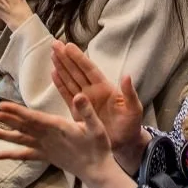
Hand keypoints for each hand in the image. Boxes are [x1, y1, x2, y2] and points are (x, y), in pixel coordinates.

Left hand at [0, 94, 114, 177]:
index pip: (32, 118)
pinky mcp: (44, 156)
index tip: (1, 106)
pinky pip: (24, 155)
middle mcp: (47, 138)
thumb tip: (79, 95)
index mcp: (57, 127)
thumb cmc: (98, 147)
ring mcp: (44, 148)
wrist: (96, 171)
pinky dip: (10, 155)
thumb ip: (86, 111)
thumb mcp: (96, 126)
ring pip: (19, 140)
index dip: (16, 112)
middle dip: (4, 120)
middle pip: (21, 127)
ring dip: (2, 136)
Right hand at [49, 41, 147, 171]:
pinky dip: (60, 84)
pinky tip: (54, 73)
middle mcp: (93, 91)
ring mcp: (85, 100)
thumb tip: (127, 75)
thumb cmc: (131, 125)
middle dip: (66, 58)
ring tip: (52, 54)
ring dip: (61, 67)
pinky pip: (67, 95)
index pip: (89, 69)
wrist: (124, 144)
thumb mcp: (134, 108)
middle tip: (55, 44)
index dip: (79, 58)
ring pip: (70, 80)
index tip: (69, 46)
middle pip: (77, 71)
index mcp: (105, 88)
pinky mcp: (78, 111)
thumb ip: (129, 93)